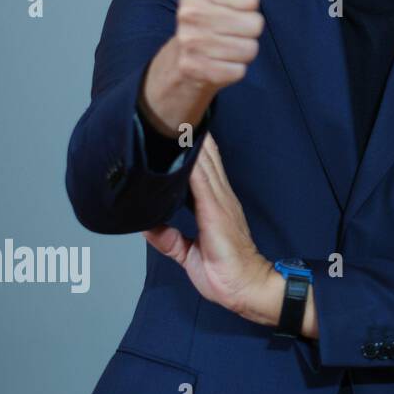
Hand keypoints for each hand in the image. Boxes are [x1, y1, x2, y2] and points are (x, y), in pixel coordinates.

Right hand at [140, 0, 263, 133]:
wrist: (186, 56)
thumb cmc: (214, 8)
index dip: (250, 3)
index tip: (232, 2)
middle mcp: (187, 10)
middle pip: (254, 23)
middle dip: (249, 27)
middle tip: (229, 24)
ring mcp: (188, 40)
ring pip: (249, 47)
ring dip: (243, 47)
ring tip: (225, 41)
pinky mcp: (195, 68)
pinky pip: (239, 69)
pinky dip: (235, 67)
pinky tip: (218, 59)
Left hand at [143, 133, 272, 319]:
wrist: (246, 287)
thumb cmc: (224, 272)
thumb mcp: (187, 253)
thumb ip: (169, 238)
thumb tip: (147, 225)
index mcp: (214, 204)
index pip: (203, 168)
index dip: (194, 144)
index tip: (181, 122)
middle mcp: (219, 197)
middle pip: (205, 157)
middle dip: (192, 133)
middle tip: (179, 106)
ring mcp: (219, 202)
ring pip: (204, 163)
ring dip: (193, 140)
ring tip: (181, 115)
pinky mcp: (215, 212)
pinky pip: (202, 181)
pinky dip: (194, 162)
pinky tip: (186, 145)